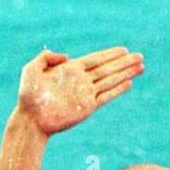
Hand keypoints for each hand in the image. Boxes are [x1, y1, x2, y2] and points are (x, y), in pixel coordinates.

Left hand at [17, 47, 142, 136]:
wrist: (31, 120)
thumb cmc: (28, 96)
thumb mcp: (31, 70)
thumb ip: (46, 57)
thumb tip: (67, 56)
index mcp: (70, 70)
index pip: (95, 59)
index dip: (110, 54)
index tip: (124, 50)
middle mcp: (81, 81)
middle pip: (107, 68)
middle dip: (124, 62)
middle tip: (140, 56)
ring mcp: (85, 94)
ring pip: (110, 80)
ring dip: (126, 73)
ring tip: (141, 67)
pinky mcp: (87, 107)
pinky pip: (106, 95)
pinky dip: (118, 89)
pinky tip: (129, 83)